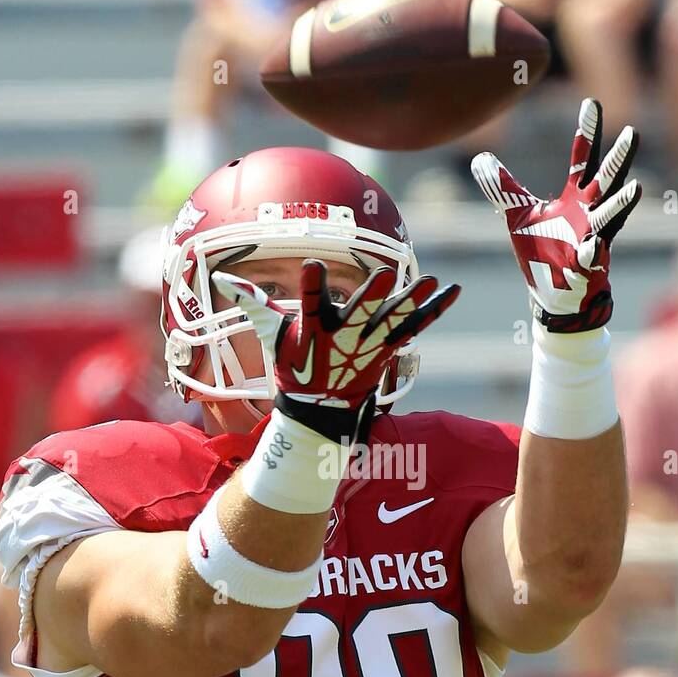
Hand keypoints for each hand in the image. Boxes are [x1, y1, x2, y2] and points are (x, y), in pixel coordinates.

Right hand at [213, 259, 458, 428]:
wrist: (318, 412)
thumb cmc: (294, 366)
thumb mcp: (272, 336)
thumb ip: (253, 304)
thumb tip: (223, 281)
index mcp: (313, 330)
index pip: (309, 302)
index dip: (311, 285)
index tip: (313, 264)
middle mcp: (343, 337)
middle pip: (358, 313)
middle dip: (371, 295)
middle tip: (384, 275)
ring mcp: (368, 345)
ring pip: (393, 319)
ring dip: (414, 300)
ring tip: (432, 280)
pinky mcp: (387, 349)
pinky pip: (415, 326)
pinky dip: (435, 310)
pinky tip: (454, 290)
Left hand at [471, 98, 640, 331]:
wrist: (554, 294)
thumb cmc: (543, 250)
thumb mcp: (518, 213)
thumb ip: (502, 186)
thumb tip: (479, 158)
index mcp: (576, 197)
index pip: (583, 158)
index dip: (587, 131)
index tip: (593, 102)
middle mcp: (590, 214)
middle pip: (607, 181)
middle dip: (619, 159)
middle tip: (633, 132)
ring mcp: (592, 239)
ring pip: (610, 219)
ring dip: (621, 205)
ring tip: (636, 189)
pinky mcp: (587, 267)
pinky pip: (591, 259)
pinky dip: (593, 253)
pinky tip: (593, 247)